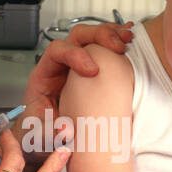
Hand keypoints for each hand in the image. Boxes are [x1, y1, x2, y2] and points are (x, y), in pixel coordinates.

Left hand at [13, 23, 133, 166]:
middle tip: (118, 47)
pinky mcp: (91, 70)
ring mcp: (76, 64)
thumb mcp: (41, 136)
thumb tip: (66, 129)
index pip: (57, 51)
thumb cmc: (42, 132)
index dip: (75, 55)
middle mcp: (60, 65)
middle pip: (77, 36)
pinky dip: (117, 41)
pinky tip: (130, 40)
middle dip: (99, 36)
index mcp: (44, 76)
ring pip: (92, 37)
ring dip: (112, 35)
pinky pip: (103, 48)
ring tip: (129, 39)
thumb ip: (49, 133)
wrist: (47, 137)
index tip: (93, 70)